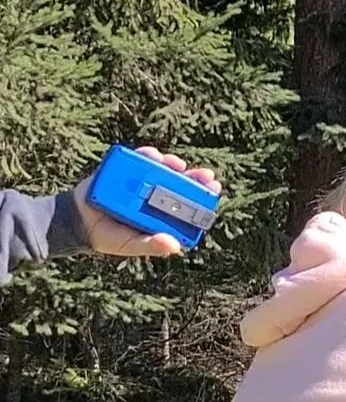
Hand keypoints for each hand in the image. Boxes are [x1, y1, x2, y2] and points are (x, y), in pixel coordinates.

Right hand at [73, 147, 220, 257]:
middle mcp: (155, 195)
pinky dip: (145, 155)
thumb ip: (151, 245)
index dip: (203, 196)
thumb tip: (175, 246)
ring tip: (176, 165)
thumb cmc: (108, 237)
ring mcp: (139, 182)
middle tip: (206, 175)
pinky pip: (136, 159)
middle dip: (195, 177)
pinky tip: (152, 156)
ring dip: (172, 164)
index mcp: (163, 214)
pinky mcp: (122, 170)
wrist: (76, 222)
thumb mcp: (131, 245)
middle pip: (180, 183)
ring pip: (161, 169)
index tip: (214, 189)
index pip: (189, 204)